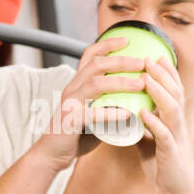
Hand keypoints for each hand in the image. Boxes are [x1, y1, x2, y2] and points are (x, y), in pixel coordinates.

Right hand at [33, 34, 146, 170]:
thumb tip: (135, 100)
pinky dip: (111, 113)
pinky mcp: (71, 121)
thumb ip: (107, 104)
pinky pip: (93, 114)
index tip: (126, 39)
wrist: (51, 153)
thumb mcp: (92, 112)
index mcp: (77, 84)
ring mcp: (71, 103)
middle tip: (142, 62)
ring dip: (120, 82)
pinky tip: (127, 114)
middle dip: (121, 60)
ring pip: (96, 84)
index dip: (107, 45)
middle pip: (96, 65)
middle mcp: (72, 89)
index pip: (89, 55)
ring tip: (140, 83)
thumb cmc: (75, 134)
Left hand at [136, 57, 193, 193]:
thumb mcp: (152, 142)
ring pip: (172, 109)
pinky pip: (164, 136)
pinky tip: (142, 113)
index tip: (153, 56)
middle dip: (163, 74)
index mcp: (173, 122)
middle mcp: (178, 126)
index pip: (172, 92)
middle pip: (174, 93)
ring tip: (146, 77)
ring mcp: (177, 139)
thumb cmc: (165, 168)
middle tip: (149, 57)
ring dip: (159, 92)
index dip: (165, 73)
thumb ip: (144, 127)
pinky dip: (154, 123)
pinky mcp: (171, 155)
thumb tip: (131, 114)